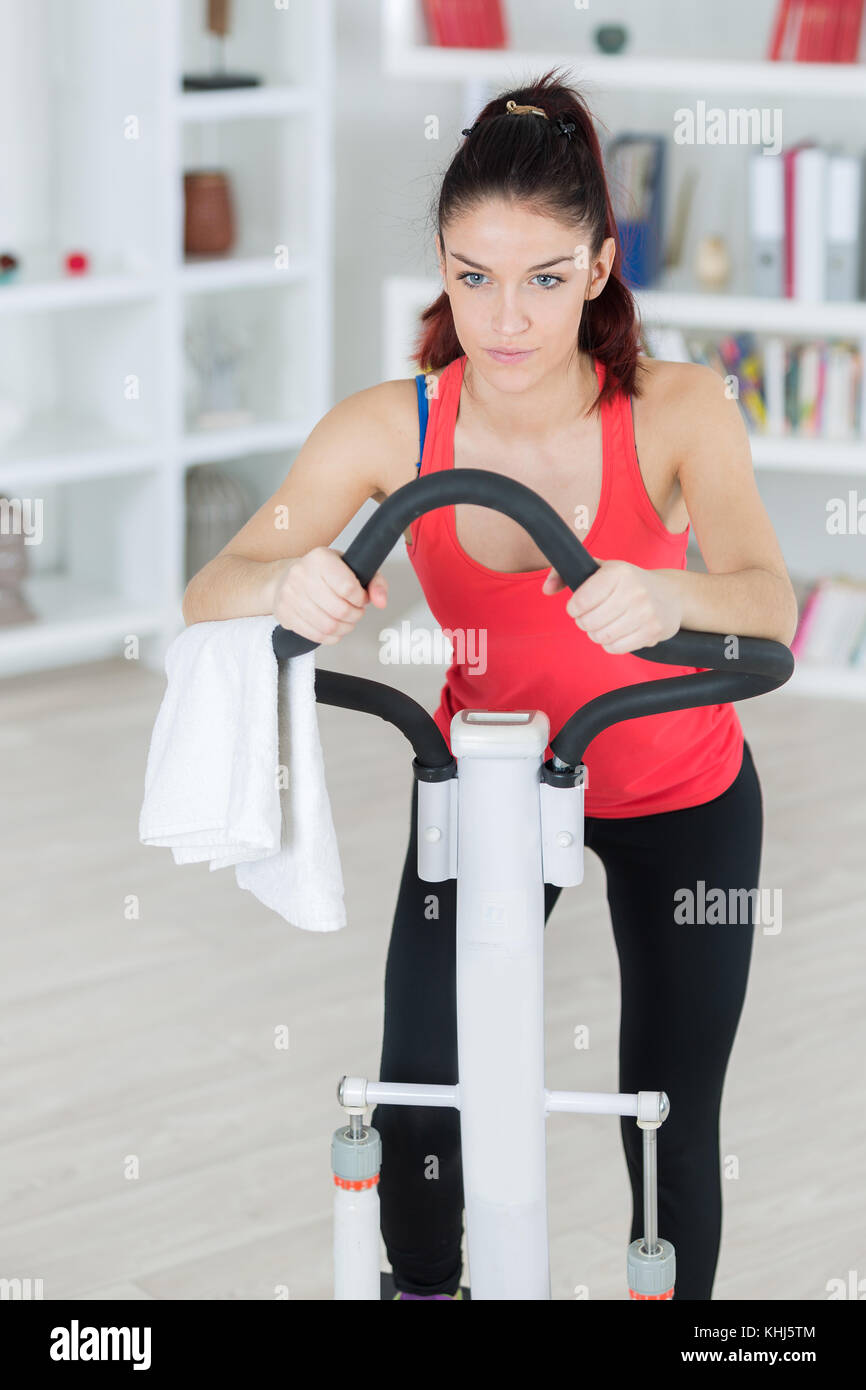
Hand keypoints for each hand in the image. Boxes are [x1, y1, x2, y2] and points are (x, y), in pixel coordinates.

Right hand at [272, 548, 387, 645]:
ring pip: (328, 626)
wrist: (287, 578)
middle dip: (355, 616)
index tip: (361, 598)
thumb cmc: (323, 573)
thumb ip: (374, 582)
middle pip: (340, 610)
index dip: (360, 599)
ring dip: (344, 628)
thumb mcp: (351, 567)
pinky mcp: (285, 613)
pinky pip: (315, 635)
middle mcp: (302, 575)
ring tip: (346, 621)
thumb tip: (381, 601)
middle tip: (356, 612)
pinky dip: (331, 637)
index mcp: (320, 559)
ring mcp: (290, 595)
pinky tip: (334, 628)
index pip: (348, 587)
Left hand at [541, 558, 681, 653]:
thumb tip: (546, 589)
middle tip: (592, 617)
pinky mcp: (653, 632)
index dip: (574, 609)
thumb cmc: (627, 582)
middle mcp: (634, 591)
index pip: (580, 602)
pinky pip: (616, 648)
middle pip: (588, 623)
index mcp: (618, 572)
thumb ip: (566, 574)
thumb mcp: (600, 569)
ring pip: (601, 637)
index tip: (579, 606)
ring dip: (597, 634)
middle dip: (585, 623)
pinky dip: (611, 644)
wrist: (671, 594)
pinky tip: (618, 632)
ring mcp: (645, 612)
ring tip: (605, 624)